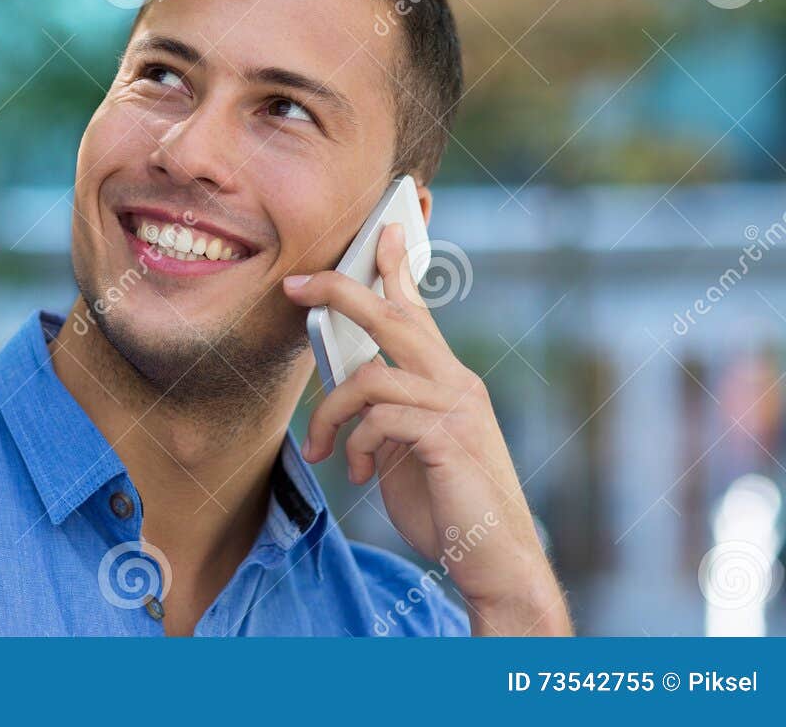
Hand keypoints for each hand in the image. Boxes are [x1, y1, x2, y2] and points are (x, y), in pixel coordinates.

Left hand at [282, 223, 571, 635]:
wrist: (494, 561)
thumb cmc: (447, 505)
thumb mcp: (405, 450)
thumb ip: (384, 415)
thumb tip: (349, 389)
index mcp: (447, 380)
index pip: (418, 310)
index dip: (399, 265)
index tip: (384, 226)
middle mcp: (456, 384)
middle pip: (393, 316)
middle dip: (340, 293)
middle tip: (294, 285)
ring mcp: (455, 408)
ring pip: (371, 374)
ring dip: (330, 413)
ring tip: (322, 450)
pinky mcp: (447, 437)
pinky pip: (380, 417)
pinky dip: (355, 443)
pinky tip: (357, 473)